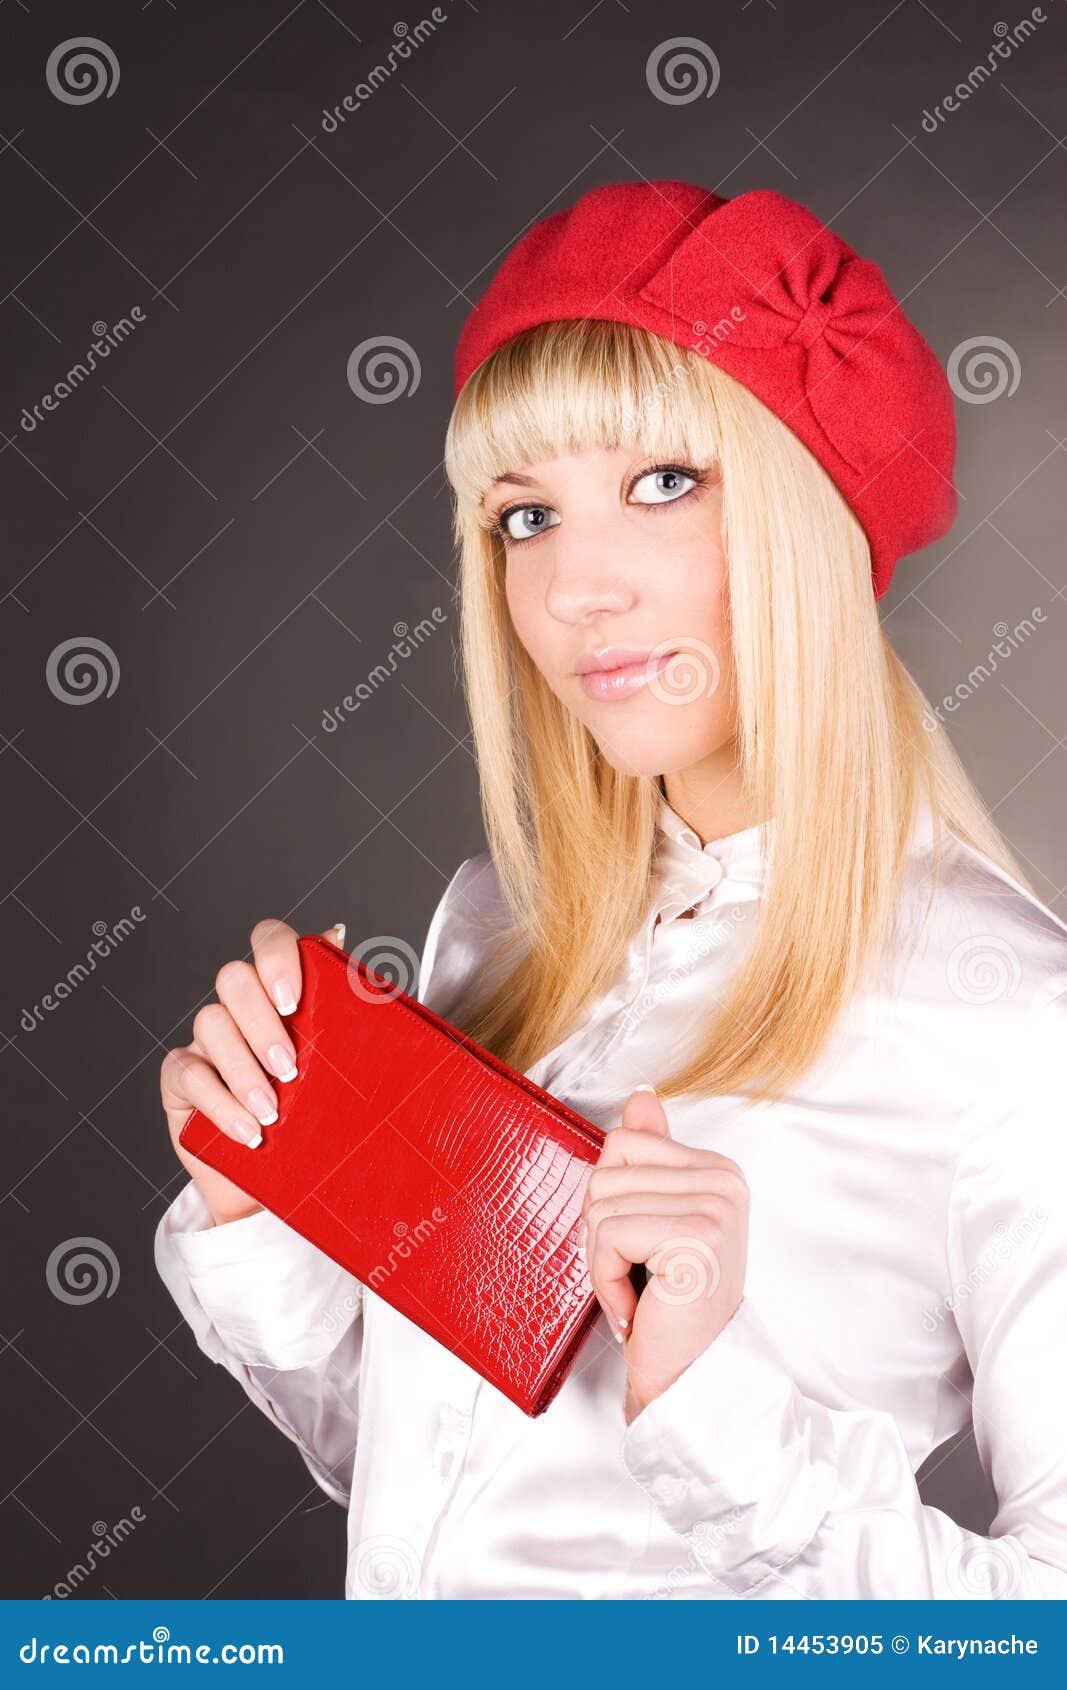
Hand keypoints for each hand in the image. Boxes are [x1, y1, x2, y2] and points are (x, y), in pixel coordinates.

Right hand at [160, 918, 345, 1225]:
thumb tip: (337, 934)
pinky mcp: (181, 1077)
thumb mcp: (341, 1065)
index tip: (295, 1001)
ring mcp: (206, 1039)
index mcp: (280, 990)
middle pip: (233, 978)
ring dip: (245, 1070)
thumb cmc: (318, 1115)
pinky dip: (222, 1105)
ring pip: (211, 1023)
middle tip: (289, 1068)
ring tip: (273, 1111)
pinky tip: (251, 1131)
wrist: (284, 1179)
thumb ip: (344, 1005)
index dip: (276, 956)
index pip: (269, 940)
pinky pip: (190, 1075)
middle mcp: (240, 1006)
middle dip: (262, 1022)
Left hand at [580, 1085, 748, 1424]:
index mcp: (717, 1170)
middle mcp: (725, 1182)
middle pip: (605, 1171)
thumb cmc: (667, 1308)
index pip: (621, 1142)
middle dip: (601, 1233)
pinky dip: (606, 1280)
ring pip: (600, 1204)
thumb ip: (650, 1157)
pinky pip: (607, 1235)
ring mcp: (715, 1209)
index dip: (608, 1201)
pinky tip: (639, 1308)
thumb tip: (641, 1096)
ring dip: (602, 1262)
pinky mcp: (695, 1239)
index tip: (638, 1248)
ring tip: (641, 1294)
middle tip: (638, 1277)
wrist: (691, 1381)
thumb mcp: (655, 1222)